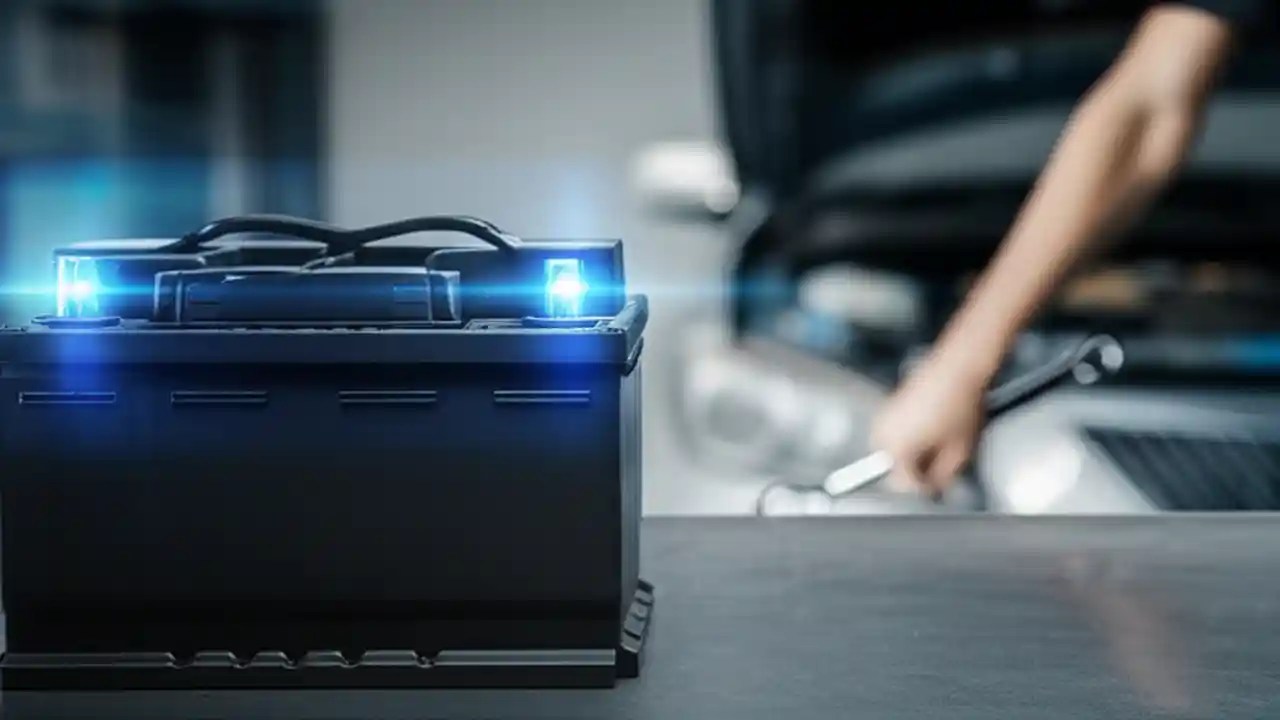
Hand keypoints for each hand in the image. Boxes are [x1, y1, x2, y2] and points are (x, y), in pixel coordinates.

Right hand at [869, 358, 988, 496]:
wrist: (957, 368)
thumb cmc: (960, 406)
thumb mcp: (960, 451)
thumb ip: (944, 475)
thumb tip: (937, 484)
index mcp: (897, 450)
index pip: (904, 483)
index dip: (924, 487)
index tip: (938, 485)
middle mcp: (882, 435)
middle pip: (893, 469)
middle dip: (914, 471)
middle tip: (938, 467)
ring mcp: (883, 419)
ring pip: (891, 452)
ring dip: (910, 455)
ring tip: (936, 448)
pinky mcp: (888, 407)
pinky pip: (893, 434)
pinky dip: (907, 440)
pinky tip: (929, 433)